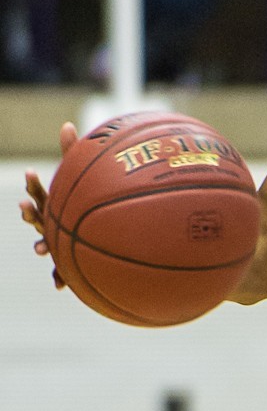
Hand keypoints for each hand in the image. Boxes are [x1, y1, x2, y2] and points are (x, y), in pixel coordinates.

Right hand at [19, 120, 77, 288]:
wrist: (99, 231)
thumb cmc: (85, 201)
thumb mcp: (80, 179)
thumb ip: (74, 153)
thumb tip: (68, 124)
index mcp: (54, 203)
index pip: (39, 191)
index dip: (32, 183)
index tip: (29, 171)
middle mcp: (51, 222)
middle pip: (36, 216)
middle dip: (29, 211)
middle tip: (24, 205)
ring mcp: (58, 241)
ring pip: (46, 243)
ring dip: (42, 246)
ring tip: (41, 249)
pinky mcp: (68, 259)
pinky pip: (63, 270)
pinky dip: (61, 277)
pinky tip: (61, 286)